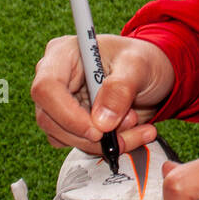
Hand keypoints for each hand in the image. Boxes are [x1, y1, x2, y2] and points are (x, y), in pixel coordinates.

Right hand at [31, 33, 174, 153]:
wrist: (151, 74)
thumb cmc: (142, 59)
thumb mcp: (138, 65)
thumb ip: (121, 88)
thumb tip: (101, 121)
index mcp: (63, 54)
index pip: (47, 88)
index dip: (67, 114)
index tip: (97, 130)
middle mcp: (55, 78)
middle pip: (50, 118)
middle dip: (90, 133)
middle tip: (128, 125)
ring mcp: (60, 102)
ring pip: (63, 136)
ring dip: (102, 142)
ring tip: (135, 123)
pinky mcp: (69, 121)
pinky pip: (77, 143)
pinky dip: (105, 145)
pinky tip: (129, 132)